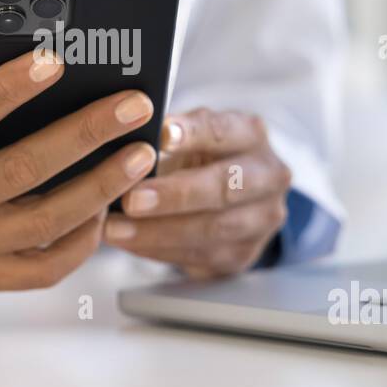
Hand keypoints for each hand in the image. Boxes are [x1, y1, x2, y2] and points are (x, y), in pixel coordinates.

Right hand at [0, 50, 156, 297]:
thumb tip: (20, 75)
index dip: (11, 88)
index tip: (55, 62)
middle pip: (25, 169)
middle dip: (88, 134)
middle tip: (134, 106)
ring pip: (47, 223)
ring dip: (102, 188)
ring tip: (141, 156)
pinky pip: (45, 269)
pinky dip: (83, 242)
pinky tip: (105, 209)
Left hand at [104, 108, 290, 278]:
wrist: (231, 197)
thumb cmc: (199, 157)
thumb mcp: (190, 135)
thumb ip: (167, 133)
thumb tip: (124, 133)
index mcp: (251, 134)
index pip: (222, 131)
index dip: (192, 134)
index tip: (159, 135)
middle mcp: (268, 175)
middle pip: (224, 186)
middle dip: (174, 195)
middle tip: (131, 199)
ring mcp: (262, 218)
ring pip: (212, 228)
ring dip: (159, 231)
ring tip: (117, 229)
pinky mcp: (245, 253)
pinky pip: (200, 255)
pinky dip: (158, 250)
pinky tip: (130, 243)